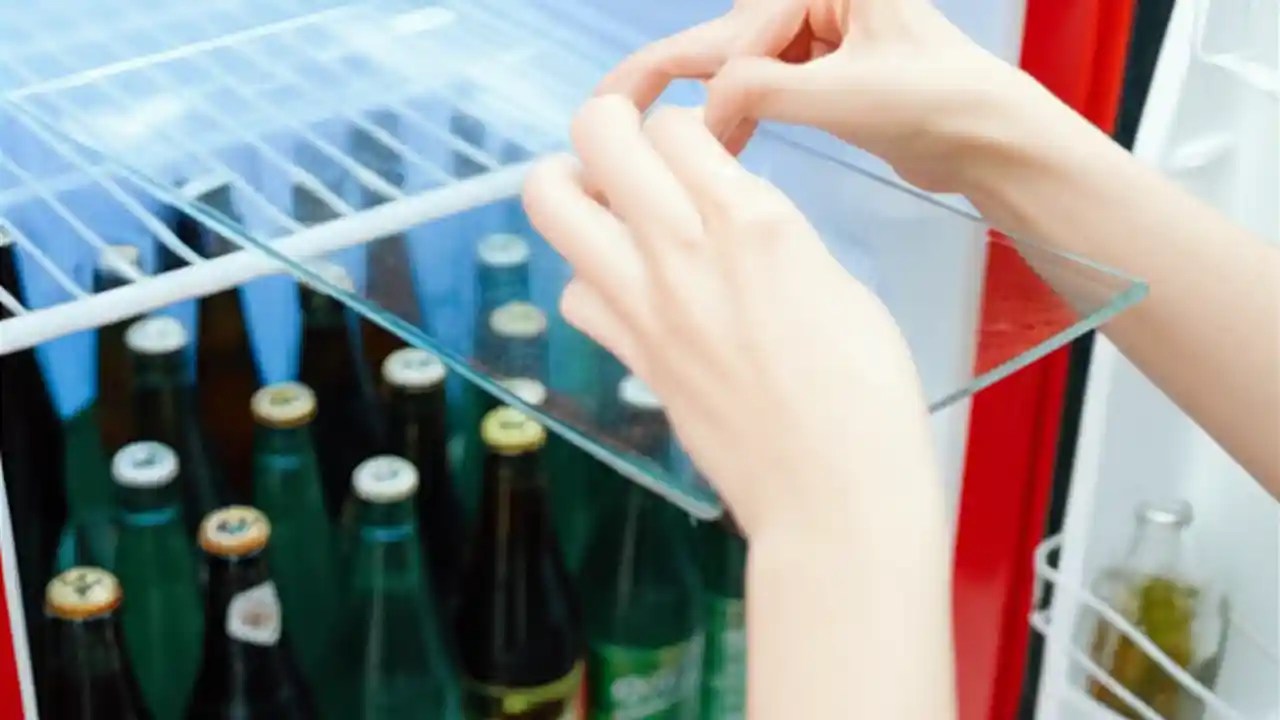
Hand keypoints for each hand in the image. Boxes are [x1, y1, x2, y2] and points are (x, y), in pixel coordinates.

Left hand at [523, 99, 938, 538]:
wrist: (831, 494)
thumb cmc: (864, 396)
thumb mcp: (837, 283)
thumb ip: (770, 234)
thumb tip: (731, 215)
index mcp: (752, 220)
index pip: (674, 123)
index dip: (684, 129)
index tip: (698, 149)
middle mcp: (684, 248)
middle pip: (596, 132)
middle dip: (608, 126)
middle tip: (630, 153)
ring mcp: (644, 304)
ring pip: (550, 201)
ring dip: (574, 193)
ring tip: (614, 214)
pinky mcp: (630, 358)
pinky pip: (574, 291)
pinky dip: (591, 282)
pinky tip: (631, 294)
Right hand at [599, 0, 1054, 193]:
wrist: (991, 138)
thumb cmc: (939, 101)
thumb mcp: (845, 95)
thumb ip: (766, 90)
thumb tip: (705, 103)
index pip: (747, 33)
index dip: (717, 87)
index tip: (694, 140)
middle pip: (729, 37)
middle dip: (672, 75)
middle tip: (607, 104)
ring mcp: (820, 33)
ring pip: (740, 67)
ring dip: (712, 107)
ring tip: (662, 146)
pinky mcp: (822, 69)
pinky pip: (763, 87)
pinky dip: (741, 116)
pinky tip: (721, 145)